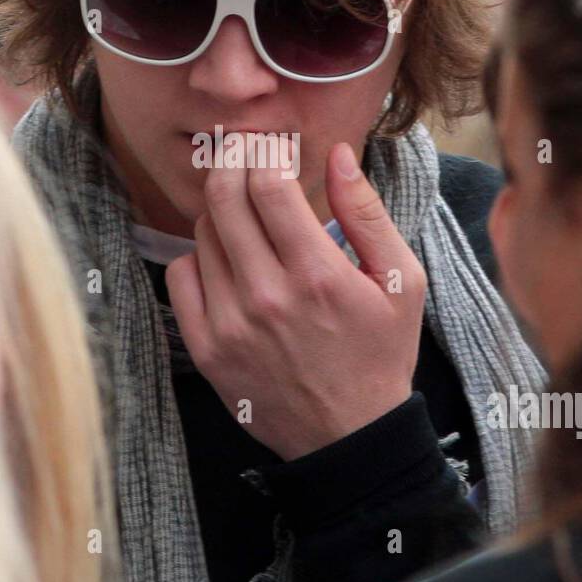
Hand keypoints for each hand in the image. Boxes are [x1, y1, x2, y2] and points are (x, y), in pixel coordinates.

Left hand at [164, 140, 425, 459]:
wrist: (350, 436)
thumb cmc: (380, 352)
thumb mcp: (400, 281)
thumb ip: (367, 213)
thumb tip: (338, 155)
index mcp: (317, 275)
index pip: (268, 185)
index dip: (266, 151)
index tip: (274, 145)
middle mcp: (266, 297)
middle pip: (225, 198)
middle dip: (234, 162)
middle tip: (247, 154)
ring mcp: (229, 324)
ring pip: (203, 233)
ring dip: (222, 210)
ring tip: (248, 214)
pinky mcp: (206, 348)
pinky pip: (181, 275)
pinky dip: (200, 255)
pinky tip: (229, 259)